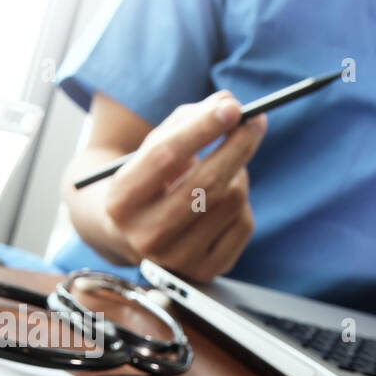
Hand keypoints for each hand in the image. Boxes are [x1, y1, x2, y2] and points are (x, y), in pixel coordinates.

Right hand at [104, 90, 266, 281]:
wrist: (130, 234)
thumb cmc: (146, 180)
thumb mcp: (152, 148)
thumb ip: (186, 120)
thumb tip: (228, 103)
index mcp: (121, 202)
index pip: (164, 156)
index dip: (202, 128)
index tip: (232, 106)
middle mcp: (144, 237)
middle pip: (206, 183)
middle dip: (237, 145)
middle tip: (254, 119)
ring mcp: (176, 260)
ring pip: (231, 200)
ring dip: (238, 172)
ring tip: (224, 166)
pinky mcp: (205, 272)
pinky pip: (244, 224)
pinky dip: (241, 203)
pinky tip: (222, 200)